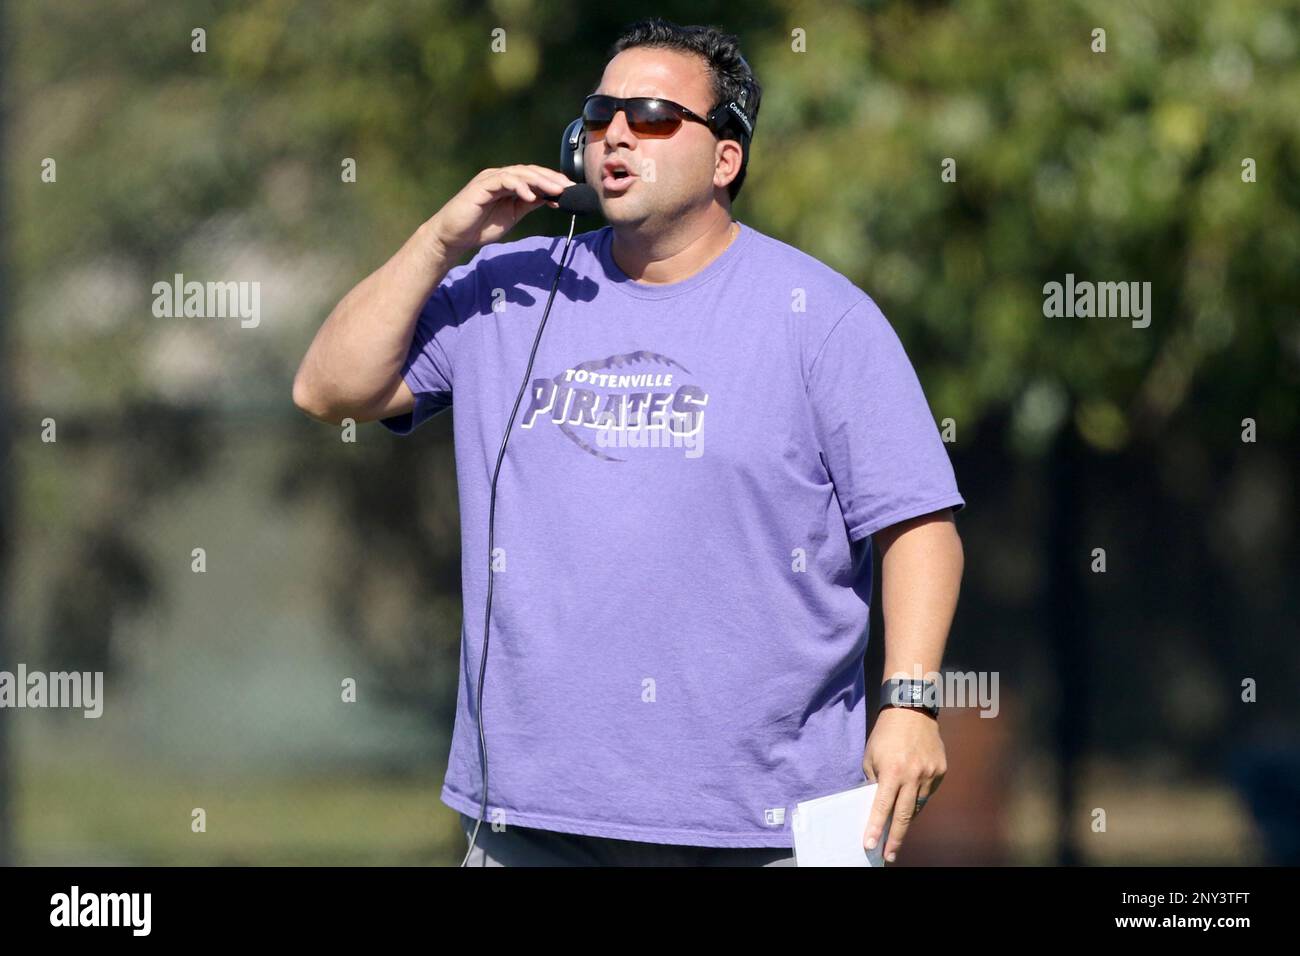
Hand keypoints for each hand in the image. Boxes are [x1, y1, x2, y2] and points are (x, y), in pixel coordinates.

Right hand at [427, 165, 576, 257]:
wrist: (454, 237)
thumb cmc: (480, 227)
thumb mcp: (512, 215)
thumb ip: (528, 204)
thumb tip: (550, 198)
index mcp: (508, 184)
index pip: (534, 177)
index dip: (553, 182)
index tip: (571, 191)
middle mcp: (500, 177)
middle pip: (530, 172)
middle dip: (551, 179)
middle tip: (569, 188)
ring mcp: (490, 179)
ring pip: (520, 174)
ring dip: (540, 181)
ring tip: (556, 191)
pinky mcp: (482, 185)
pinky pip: (504, 181)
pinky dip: (520, 187)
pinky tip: (532, 196)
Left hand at [862, 707, 945, 862]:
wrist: (912, 711)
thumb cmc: (886, 734)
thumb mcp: (871, 756)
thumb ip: (874, 781)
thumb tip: (876, 805)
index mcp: (892, 771)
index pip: (882, 807)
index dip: (876, 828)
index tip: (870, 845)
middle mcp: (913, 775)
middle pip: (904, 816)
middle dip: (895, 838)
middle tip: (889, 855)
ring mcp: (930, 774)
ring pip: (918, 806)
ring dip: (907, 819)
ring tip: (897, 830)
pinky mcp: (941, 771)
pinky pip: (927, 794)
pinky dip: (917, 799)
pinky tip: (910, 799)